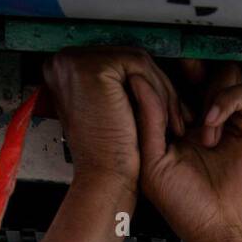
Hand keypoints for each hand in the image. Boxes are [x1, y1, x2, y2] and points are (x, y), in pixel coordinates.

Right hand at [41, 47, 188, 189]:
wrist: (103, 181)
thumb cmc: (107, 158)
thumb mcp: (105, 111)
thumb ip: (113, 87)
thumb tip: (136, 73)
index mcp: (62, 70)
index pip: (114, 65)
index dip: (143, 85)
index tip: (166, 108)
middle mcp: (63, 60)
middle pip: (126, 60)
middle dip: (158, 88)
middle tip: (179, 115)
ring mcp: (76, 61)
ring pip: (136, 62)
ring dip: (163, 92)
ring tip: (176, 121)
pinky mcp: (95, 68)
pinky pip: (140, 66)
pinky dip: (159, 90)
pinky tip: (167, 117)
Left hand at [128, 59, 241, 241]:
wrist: (224, 234)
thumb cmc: (189, 210)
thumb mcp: (153, 164)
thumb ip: (147, 121)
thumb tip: (139, 82)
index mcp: (181, 131)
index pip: (177, 88)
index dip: (168, 78)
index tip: (156, 74)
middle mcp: (207, 124)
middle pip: (204, 75)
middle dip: (191, 69)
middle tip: (181, 72)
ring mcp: (233, 124)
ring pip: (226, 77)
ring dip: (211, 91)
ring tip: (200, 125)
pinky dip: (227, 100)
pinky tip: (213, 125)